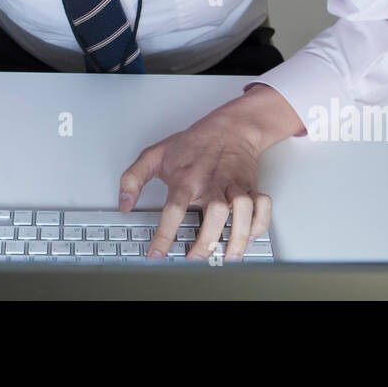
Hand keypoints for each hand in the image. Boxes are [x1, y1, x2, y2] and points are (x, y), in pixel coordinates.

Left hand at [117, 84, 301, 261]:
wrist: (228, 127)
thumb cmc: (193, 142)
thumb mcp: (154, 155)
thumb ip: (133, 178)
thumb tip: (124, 203)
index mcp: (186, 178)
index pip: (173, 210)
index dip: (164, 235)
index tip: (156, 254)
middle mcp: (212, 183)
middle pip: (215, 213)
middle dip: (207, 241)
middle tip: (195, 259)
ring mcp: (234, 185)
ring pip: (243, 210)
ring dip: (238, 236)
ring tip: (228, 257)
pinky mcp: (252, 186)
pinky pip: (263, 206)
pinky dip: (260, 224)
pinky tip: (248, 237)